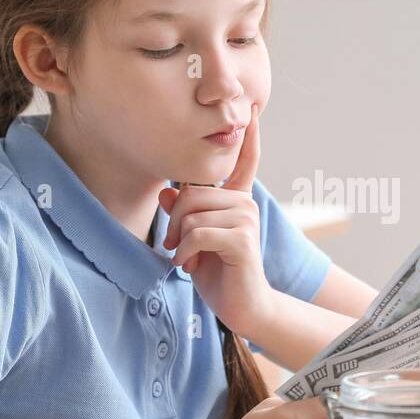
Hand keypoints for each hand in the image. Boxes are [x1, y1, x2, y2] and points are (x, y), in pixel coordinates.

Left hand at [158, 104, 272, 335]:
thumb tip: (168, 192)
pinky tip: (188, 265)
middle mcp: (245, 204)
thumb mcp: (193, 241)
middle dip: (175, 221)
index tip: (252, 110)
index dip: (249, 136)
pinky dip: (184, 252)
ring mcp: (246, 220)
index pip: (245, 161)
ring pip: (193, 213)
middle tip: (174, 245)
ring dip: (179, 240)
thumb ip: (183, 214)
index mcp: (236, 200)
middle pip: (193, 192)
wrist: (242, 308)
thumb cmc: (218, 273)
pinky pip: (198, 233)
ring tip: (184, 258)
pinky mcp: (242, 240)